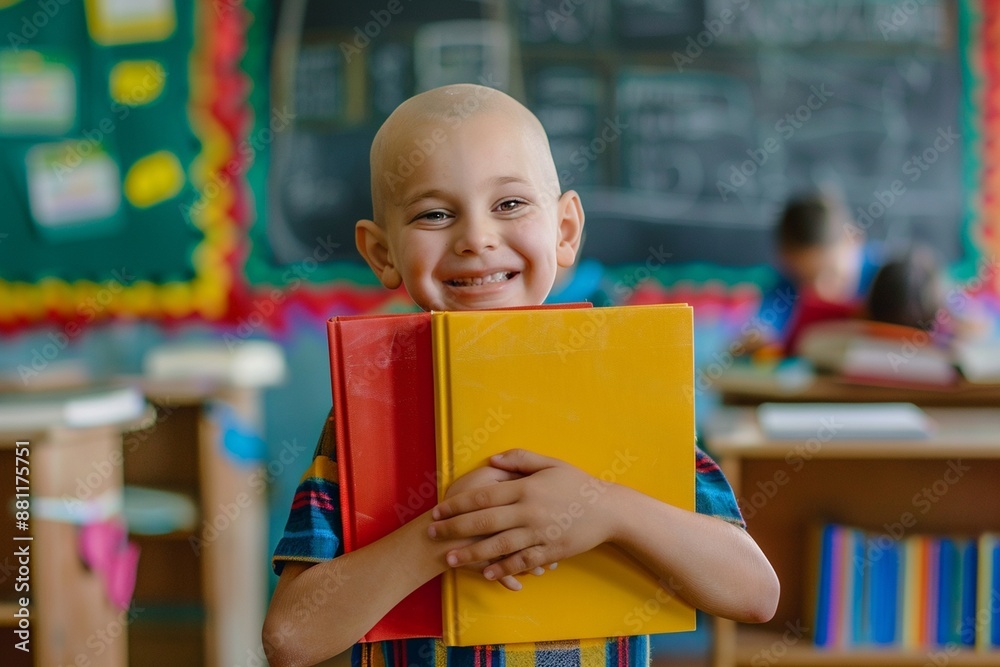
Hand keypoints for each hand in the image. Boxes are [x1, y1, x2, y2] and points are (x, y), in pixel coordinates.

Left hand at [429, 449, 616, 582]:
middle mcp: (529, 511)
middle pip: (484, 522)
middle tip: (432, 535)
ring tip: (450, 559)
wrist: (609, 510)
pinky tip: (486, 573)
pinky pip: (522, 561)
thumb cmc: (577, 484)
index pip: (484, 496)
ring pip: (499, 545)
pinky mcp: (550, 551)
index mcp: (526, 487)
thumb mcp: (551, 463)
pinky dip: (503, 567)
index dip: (458, 504)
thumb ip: (520, 459)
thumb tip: (492, 459)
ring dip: (472, 554)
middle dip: (455, 529)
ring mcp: (540, 533)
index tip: (438, 510)